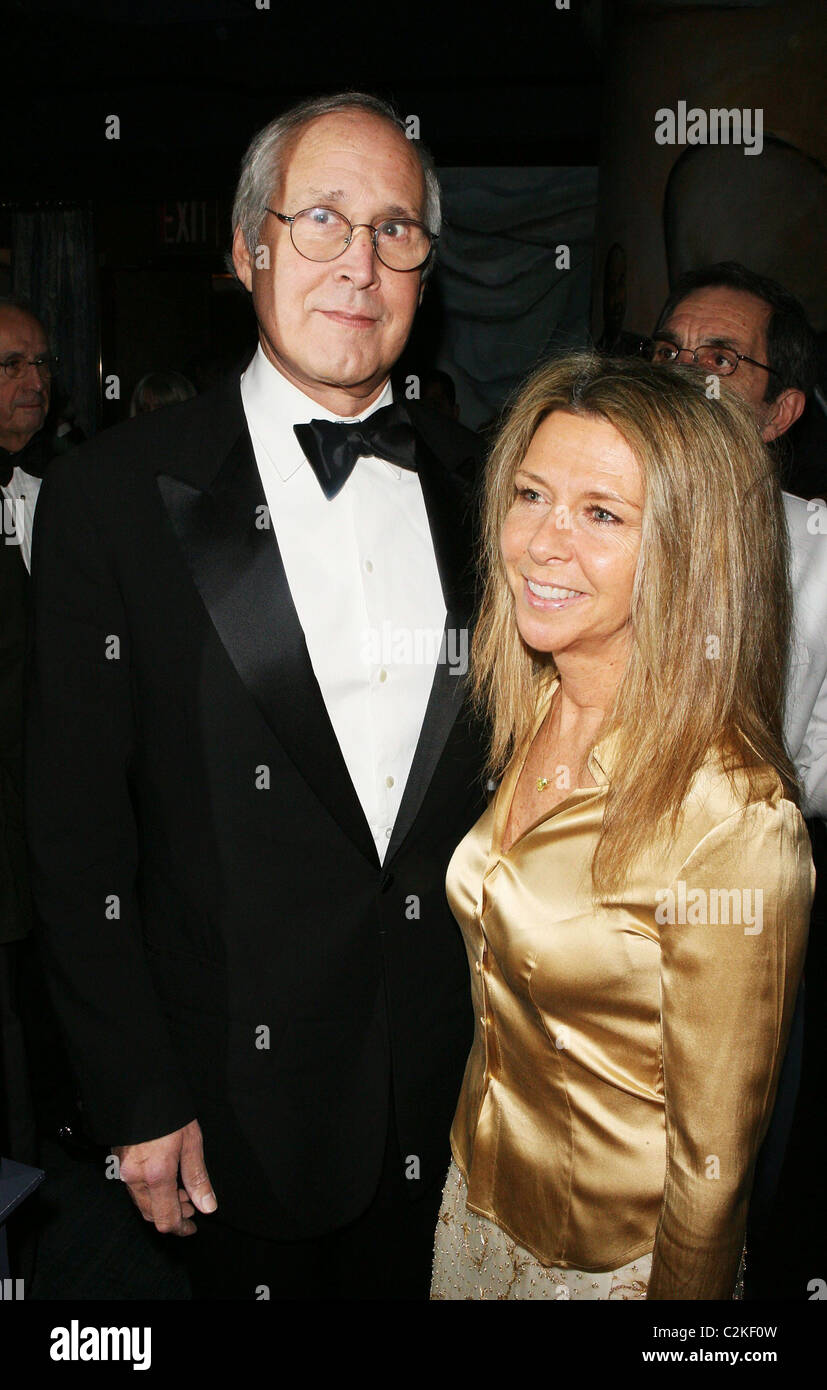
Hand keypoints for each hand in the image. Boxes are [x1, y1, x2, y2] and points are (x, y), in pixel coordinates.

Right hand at [113, 1118, 216, 1235]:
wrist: (138, 1087)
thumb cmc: (168, 1111)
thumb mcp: (191, 1142)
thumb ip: (197, 1177)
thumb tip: (207, 1206)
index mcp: (156, 1175)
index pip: (166, 1219)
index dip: (181, 1228)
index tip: (193, 1226)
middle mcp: (135, 1178)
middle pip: (151, 1215)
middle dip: (173, 1215)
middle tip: (192, 1204)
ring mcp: (123, 1171)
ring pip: (142, 1202)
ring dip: (162, 1203)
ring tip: (181, 1189)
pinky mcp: (118, 1162)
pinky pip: (134, 1188)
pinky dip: (150, 1191)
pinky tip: (164, 1178)